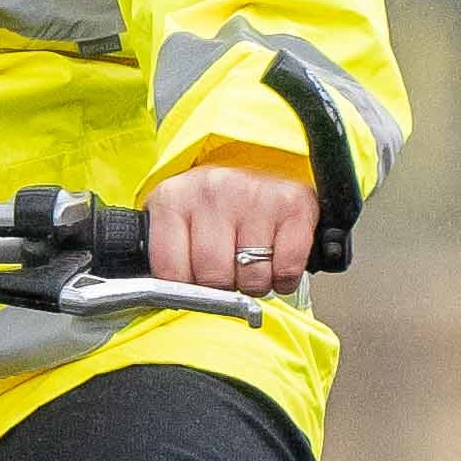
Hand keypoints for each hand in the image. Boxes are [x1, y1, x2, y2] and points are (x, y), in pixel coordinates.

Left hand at [146, 156, 315, 298]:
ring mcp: (254, 197)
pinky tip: (276, 261)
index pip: (170, 273)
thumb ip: (167, 255)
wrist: (260, 160)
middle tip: (228, 272)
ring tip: (252, 263)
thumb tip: (172, 299)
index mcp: (174, 198)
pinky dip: (284, 278)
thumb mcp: (177, 218)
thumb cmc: (217, 201)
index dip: (186, 289)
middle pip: (213, 278)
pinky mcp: (293, 206)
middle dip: (223, 287)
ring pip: (252, 279)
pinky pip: (287, 270)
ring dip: (255, 283)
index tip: (194, 281)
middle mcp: (213, 191)